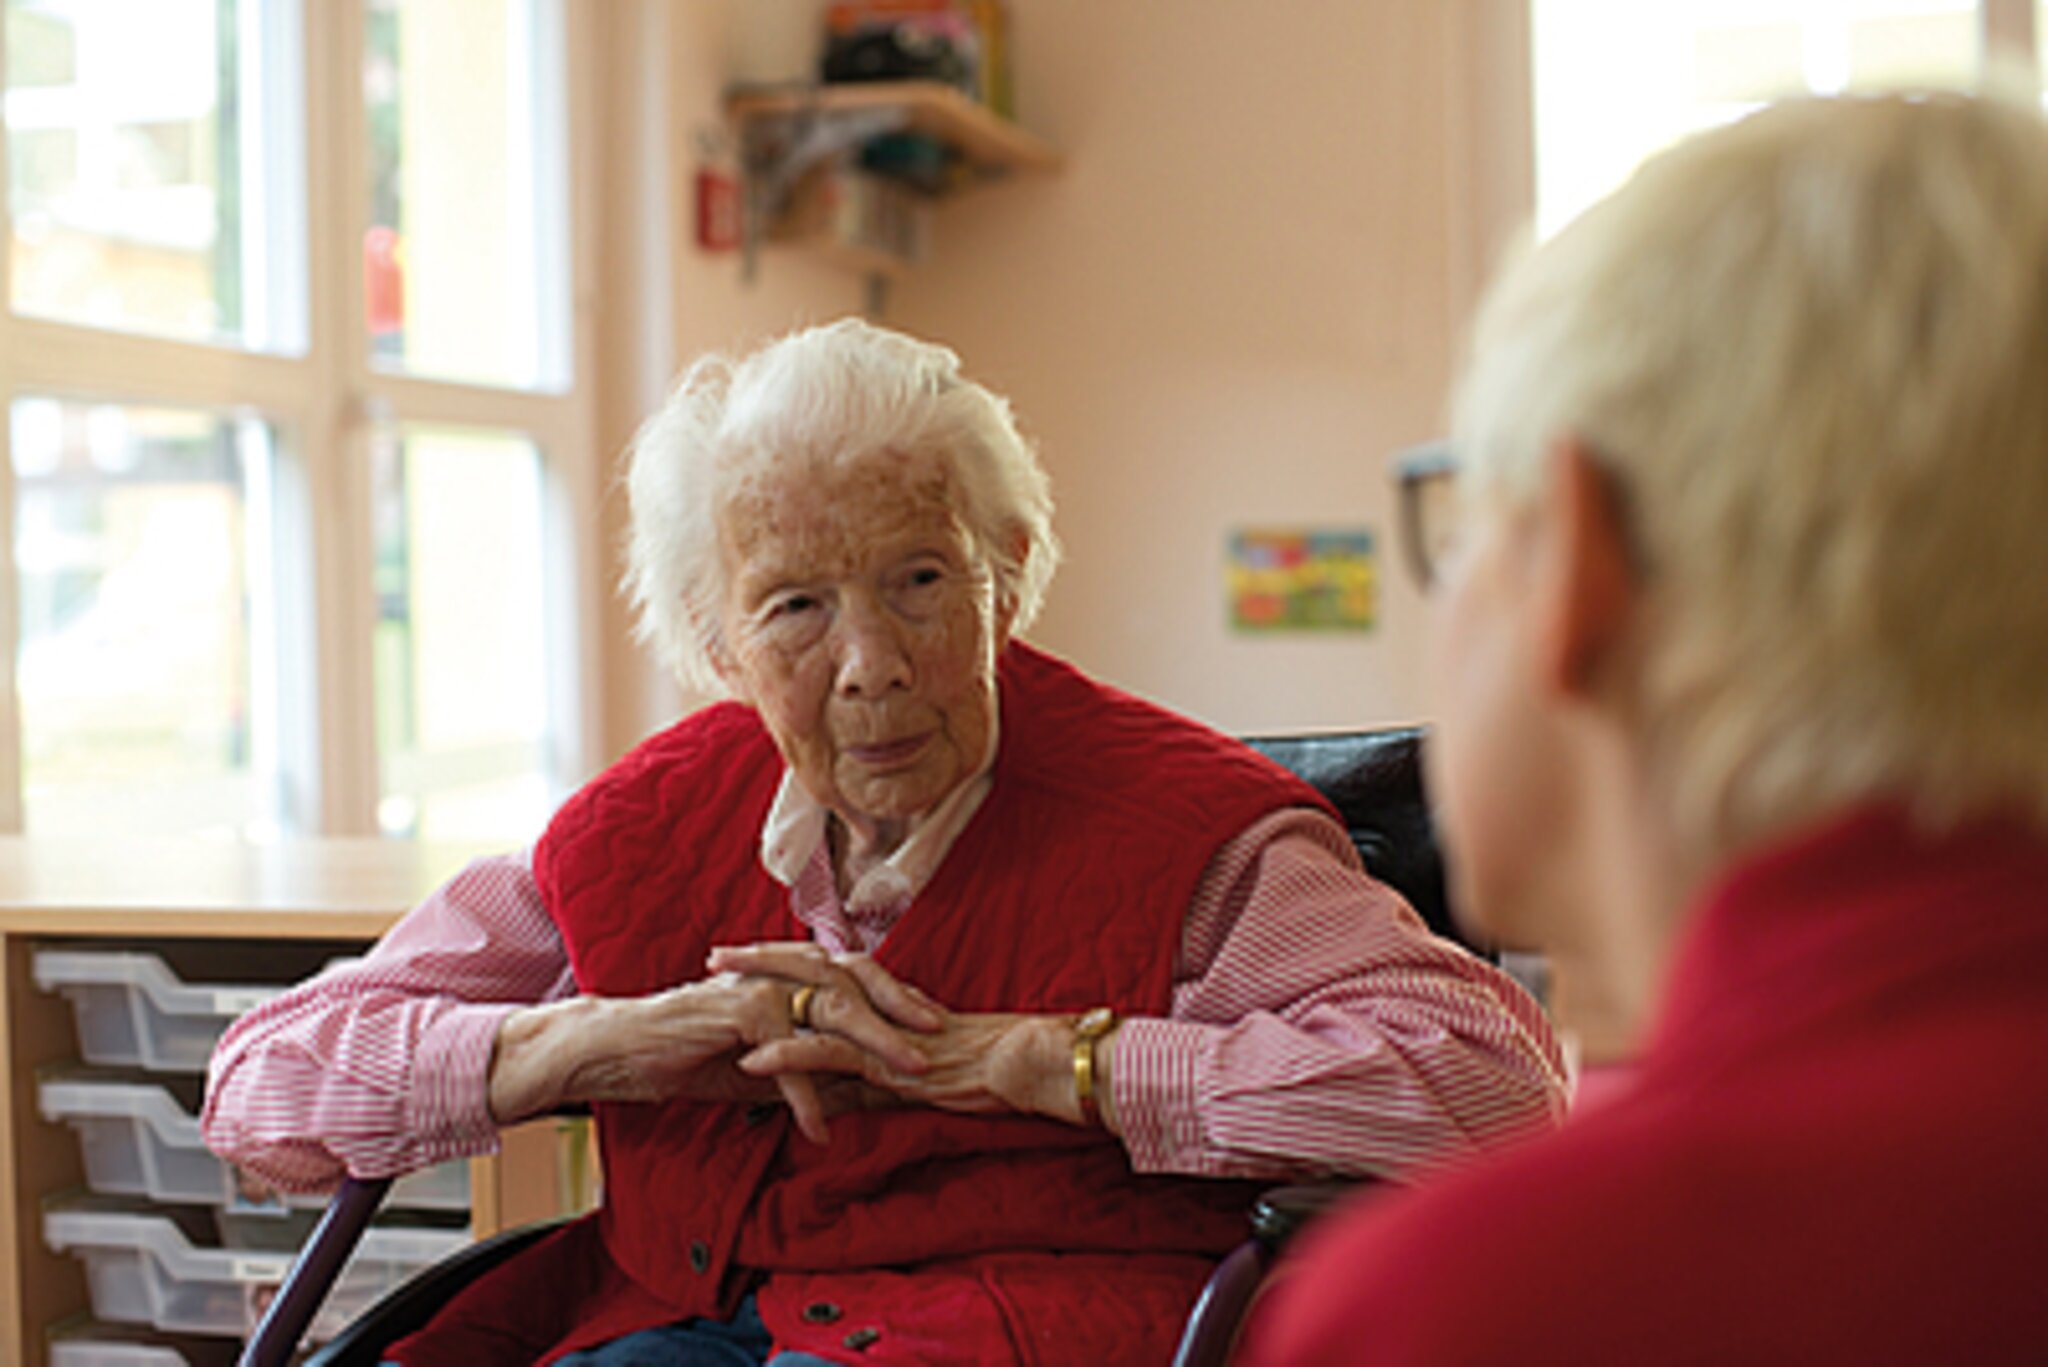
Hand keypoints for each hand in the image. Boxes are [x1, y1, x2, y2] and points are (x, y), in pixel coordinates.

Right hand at [487, 965, 930, 1143]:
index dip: (895, 995)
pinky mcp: (737, 1013)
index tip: (931, 1019)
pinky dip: (807, 1094)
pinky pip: (786, 1055)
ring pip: (833, 1010)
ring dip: (874, 1045)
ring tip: (909, 1075)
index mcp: (784, 976)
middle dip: (902, 1008)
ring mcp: (758, 988)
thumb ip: (800, 1066)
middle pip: (856, 982)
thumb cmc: (684, 1054)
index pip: (854, 977)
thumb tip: (848, 1086)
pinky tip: (821, 1128)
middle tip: (940, 1034)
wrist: (620, 1052)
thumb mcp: (755, 1064)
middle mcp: (776, 973)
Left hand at [709, 944, 1091, 1126]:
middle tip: (715, 955)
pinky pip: (833, 1055)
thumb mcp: (921, 1074)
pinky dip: (789, 1057)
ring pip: (812, 1002)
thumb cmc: (993, 1070)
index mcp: (890, 1003)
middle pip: (810, 969)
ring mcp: (885, 1028)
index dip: (787, 961)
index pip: (829, 972)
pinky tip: (751, 1062)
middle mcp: (883, 1005)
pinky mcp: (891, 1059)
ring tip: (716, 990)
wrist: (1034, 1064)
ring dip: (760, 994)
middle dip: (760, 960)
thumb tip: (837, 1090)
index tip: (746, 956)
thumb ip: (878, 1076)